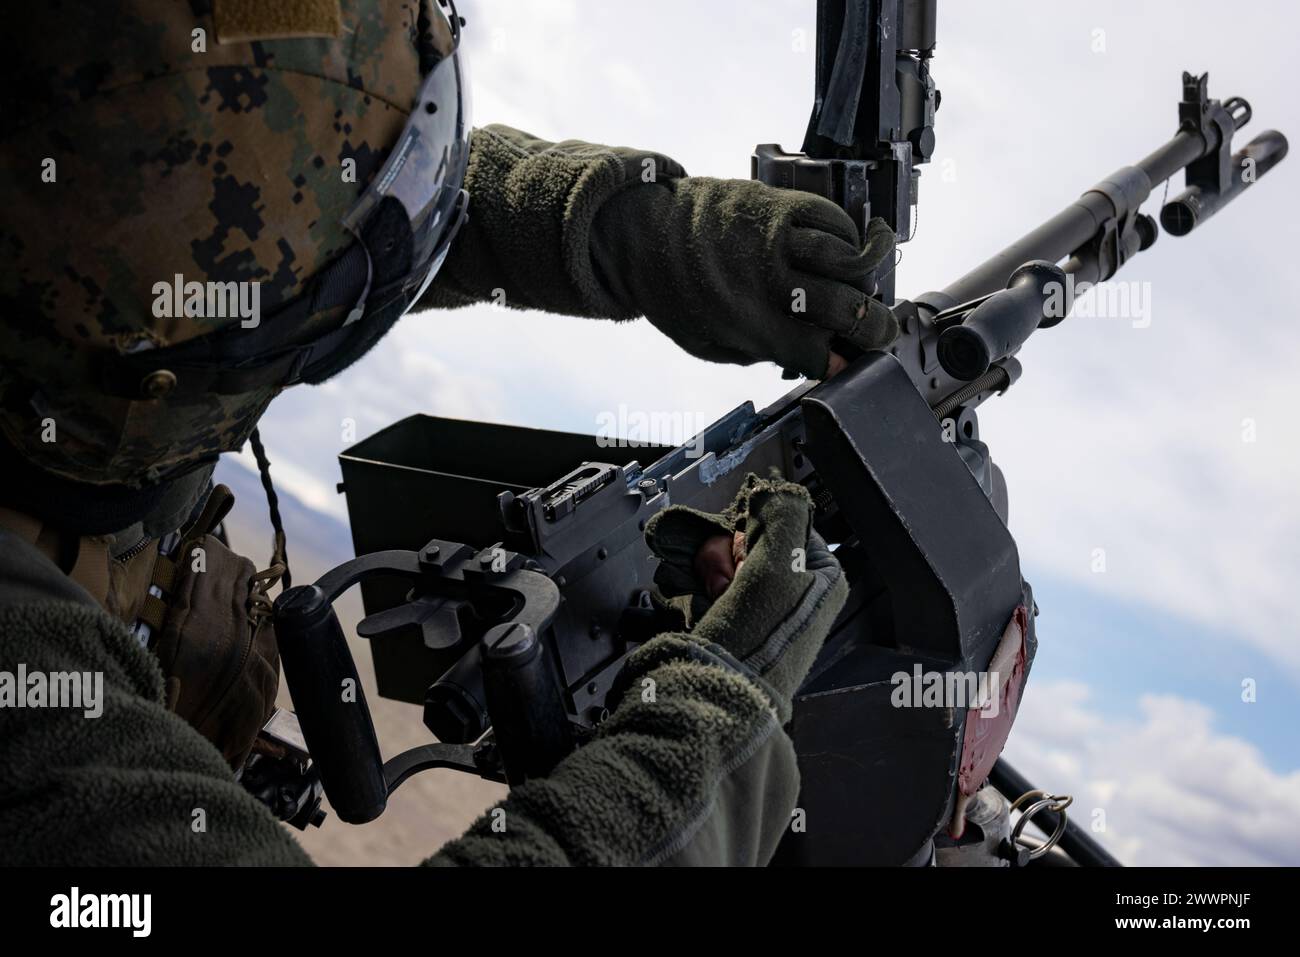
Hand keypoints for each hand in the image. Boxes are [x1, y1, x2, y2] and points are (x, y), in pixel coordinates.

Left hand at [592, 177, 897, 379]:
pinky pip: (832, 218)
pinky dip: (851, 234)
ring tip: (869, 285)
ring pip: (846, 256)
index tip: (853, 362)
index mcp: (749, 322)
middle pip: (843, 305)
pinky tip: (849, 247)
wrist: (642, 231)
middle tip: (880, 332)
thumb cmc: (672, 291)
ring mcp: (776, 238)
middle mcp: (768, 280)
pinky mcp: (778, 204)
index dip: (842, 359)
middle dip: (873, 325)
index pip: (816, 349)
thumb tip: (806, 354)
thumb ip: (758, 351)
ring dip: (868, 275)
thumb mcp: (709, 343)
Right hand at [644, 474, 848, 706]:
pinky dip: (704, 588)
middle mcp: (800, 591)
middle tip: (730, 577)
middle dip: (731, 553)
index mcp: (825, 575)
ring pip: (730, 560)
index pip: (787, 522)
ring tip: (715, 593)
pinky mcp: (739, 622)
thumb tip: (775, 488)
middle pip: (754, 540)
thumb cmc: (761, 637)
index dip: (759, 527)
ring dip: (713, 570)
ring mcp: (767, 608)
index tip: (746, 543)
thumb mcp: (780, 563)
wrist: (723, 690)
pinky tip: (704, 600)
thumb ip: (782, 514)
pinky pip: (715, 586)